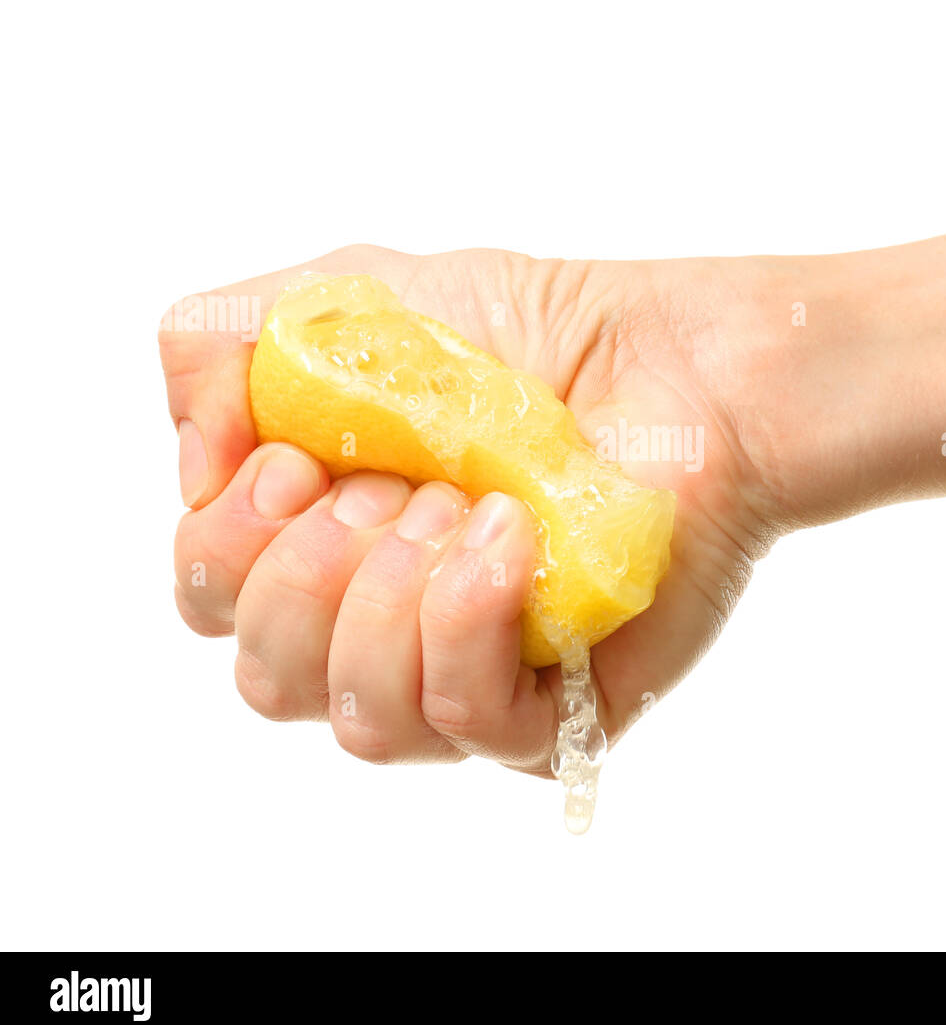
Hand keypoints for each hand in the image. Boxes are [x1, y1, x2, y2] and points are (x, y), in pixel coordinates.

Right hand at [160, 245, 775, 772]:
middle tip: (394, 486)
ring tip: (460, 505)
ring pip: (360, 722)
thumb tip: (195, 475)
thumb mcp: (344, 302)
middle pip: (268, 680)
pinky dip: (467, 616)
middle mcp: (385, 626)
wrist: (670, 357)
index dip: (226, 543)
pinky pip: (466, 719)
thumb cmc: (524, 333)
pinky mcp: (556, 706)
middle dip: (312, 572)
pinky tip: (511, 536)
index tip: (296, 462)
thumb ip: (218, 351)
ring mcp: (469, 676)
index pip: (212, 603)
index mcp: (323, 544)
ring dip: (391, 597)